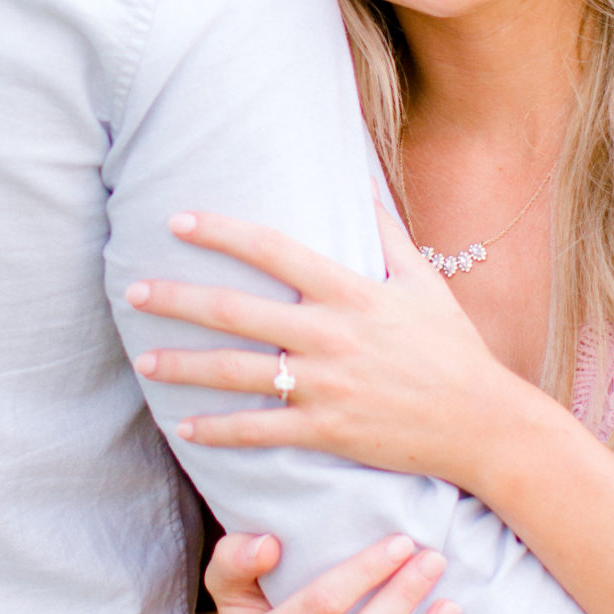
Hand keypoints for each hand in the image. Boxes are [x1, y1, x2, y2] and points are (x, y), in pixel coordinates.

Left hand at [125, 202, 517, 484]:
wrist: (480, 423)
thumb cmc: (452, 348)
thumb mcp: (424, 283)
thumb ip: (386, 233)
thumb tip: (361, 182)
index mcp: (351, 293)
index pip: (273, 250)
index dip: (221, 232)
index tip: (177, 220)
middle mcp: (331, 335)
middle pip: (236, 311)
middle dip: (178, 298)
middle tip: (133, 289)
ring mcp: (326, 386)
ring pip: (237, 373)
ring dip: (184, 366)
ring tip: (144, 360)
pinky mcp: (327, 431)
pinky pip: (260, 431)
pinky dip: (218, 431)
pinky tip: (183, 427)